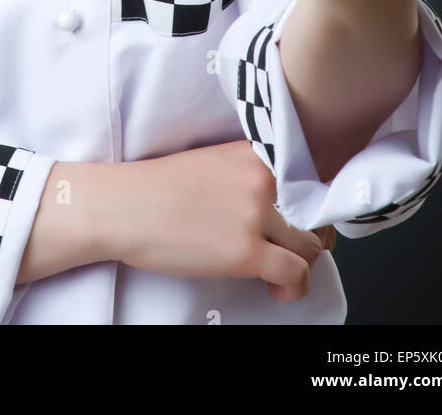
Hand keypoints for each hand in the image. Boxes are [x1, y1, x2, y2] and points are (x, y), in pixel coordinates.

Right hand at [113, 140, 334, 301]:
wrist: (126, 206)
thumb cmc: (159, 187)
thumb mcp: (215, 162)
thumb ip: (250, 174)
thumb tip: (280, 202)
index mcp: (255, 154)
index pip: (311, 178)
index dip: (314, 205)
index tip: (308, 220)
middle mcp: (262, 179)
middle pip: (314, 214)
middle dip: (309, 237)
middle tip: (292, 249)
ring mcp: (255, 214)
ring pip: (310, 245)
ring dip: (301, 263)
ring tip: (280, 271)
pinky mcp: (246, 251)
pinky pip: (295, 273)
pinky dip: (293, 287)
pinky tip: (276, 289)